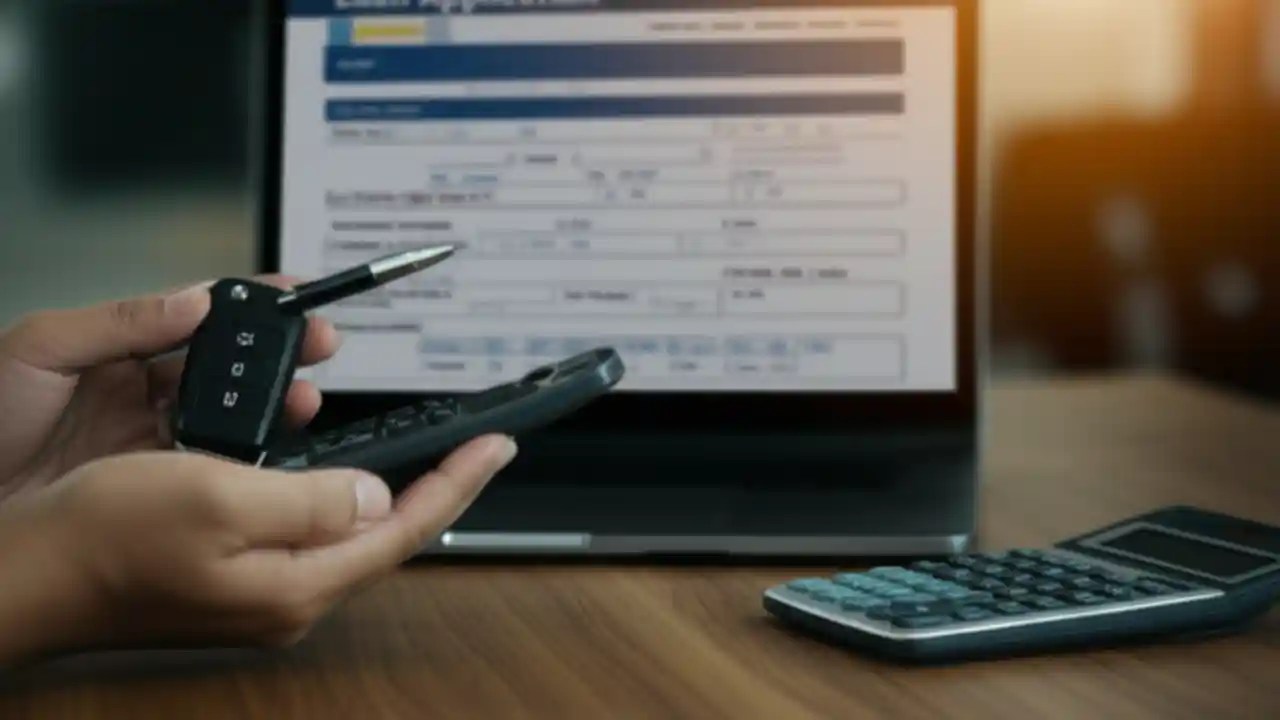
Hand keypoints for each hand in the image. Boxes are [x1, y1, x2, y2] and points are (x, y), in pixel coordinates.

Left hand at [0, 278, 340, 498]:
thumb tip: (194, 300)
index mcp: (117, 348)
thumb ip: (119, 322)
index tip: (295, 295)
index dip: (250, 303)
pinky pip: (213, 467)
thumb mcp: (36, 352)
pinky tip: (267, 452)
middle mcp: (141, 392)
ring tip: (304, 399)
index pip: (198, 316)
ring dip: (272, 405)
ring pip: (229, 416)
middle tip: (321, 345)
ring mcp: (152, 440)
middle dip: (280, 352)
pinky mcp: (157, 487)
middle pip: (227, 366)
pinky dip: (246, 458)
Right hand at [0, 436, 516, 663]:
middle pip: (384, 537)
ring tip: (420, 453)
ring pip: (345, 533)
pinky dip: (330, 494)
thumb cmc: (108, 536)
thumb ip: (312, 501)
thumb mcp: (221, 498)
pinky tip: (334, 472)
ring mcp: (261, 593)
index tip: (496, 447)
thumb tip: (376, 497)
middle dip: (431, 488)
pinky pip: (304, 531)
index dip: (457, 485)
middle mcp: (289, 598)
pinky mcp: (234, 577)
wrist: (28, 571)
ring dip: (383, 488)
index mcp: (298, 583)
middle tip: (468, 448)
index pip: (405, 530)